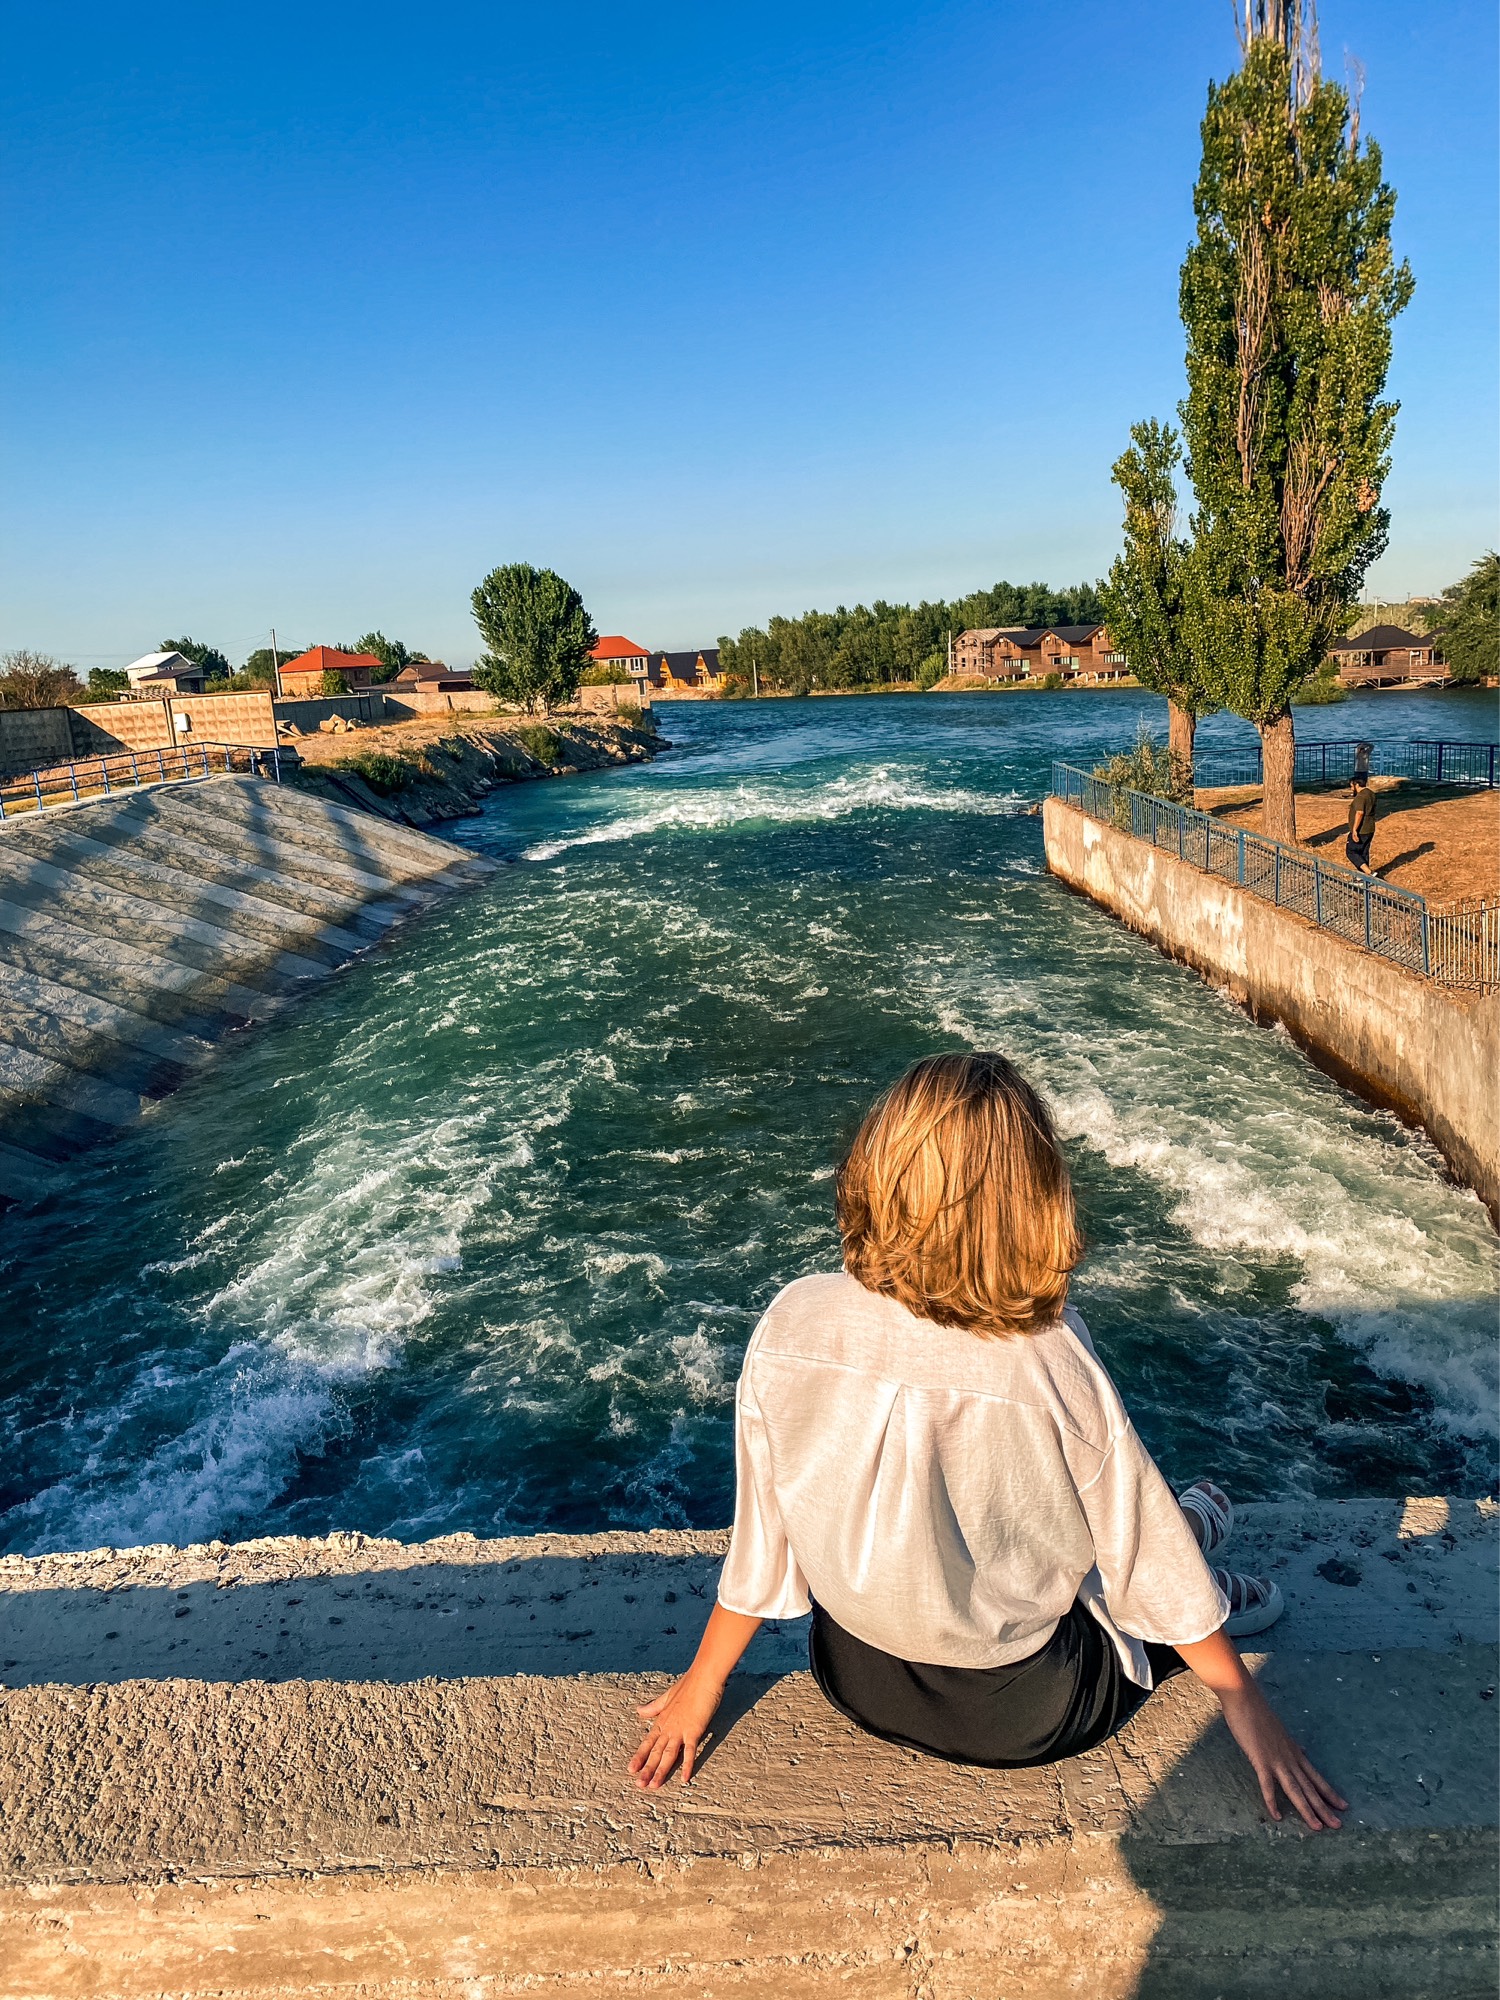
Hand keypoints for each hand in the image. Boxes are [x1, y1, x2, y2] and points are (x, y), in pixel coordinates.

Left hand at [630, 1671, 723, 1788]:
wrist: (703, 1677)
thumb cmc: (688, 1684)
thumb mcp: (667, 1696)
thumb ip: (654, 1707)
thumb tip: (638, 1710)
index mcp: (663, 1720)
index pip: (648, 1742)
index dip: (640, 1756)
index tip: (631, 1770)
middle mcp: (669, 1727)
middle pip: (656, 1752)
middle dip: (647, 1769)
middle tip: (639, 1786)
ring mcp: (680, 1730)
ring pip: (668, 1754)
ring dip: (660, 1771)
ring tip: (653, 1786)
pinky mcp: (694, 1730)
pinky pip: (689, 1751)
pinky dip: (687, 1765)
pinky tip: (684, 1779)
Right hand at [1217, 1680, 1346, 1830]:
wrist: (1245, 1699)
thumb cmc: (1259, 1714)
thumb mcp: (1280, 1731)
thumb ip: (1291, 1745)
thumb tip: (1303, 1751)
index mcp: (1295, 1752)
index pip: (1316, 1777)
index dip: (1330, 1793)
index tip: (1344, 1807)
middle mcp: (1290, 1758)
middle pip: (1310, 1788)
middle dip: (1324, 1808)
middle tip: (1338, 1826)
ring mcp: (1277, 1760)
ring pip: (1296, 1790)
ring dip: (1307, 1810)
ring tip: (1318, 1828)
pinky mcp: (1261, 1760)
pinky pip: (1268, 1785)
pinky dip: (1272, 1801)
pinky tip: (1277, 1816)